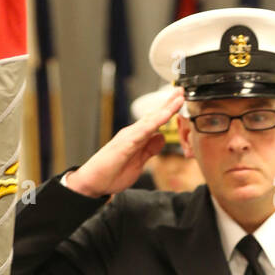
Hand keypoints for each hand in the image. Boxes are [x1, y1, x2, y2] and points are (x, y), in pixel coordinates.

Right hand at [66, 88, 183, 197]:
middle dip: (168, 103)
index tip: (180, 100)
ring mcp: (128, 138)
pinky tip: (164, 117)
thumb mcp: (139, 163)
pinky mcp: (124, 145)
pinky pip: (142, 133)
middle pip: (154, 116)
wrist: (92, 184)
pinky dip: (154, 124)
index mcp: (137, 138)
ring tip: (177, 99)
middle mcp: (133, 134)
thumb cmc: (112, 174)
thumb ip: (150, 149)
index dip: (168, 110)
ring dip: (164, 109)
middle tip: (182, 90)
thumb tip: (161, 137)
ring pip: (150, 121)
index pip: (155, 121)